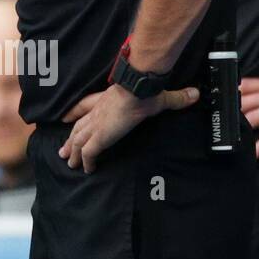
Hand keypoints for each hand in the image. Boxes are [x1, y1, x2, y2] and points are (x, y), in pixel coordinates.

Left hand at [59, 83, 199, 172]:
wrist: (138, 89)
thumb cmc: (145, 90)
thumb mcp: (160, 94)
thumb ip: (176, 97)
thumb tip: (194, 94)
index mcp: (106, 101)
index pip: (85, 107)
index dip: (75, 114)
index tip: (65, 119)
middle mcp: (97, 113)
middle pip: (78, 128)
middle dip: (71, 140)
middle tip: (64, 152)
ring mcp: (97, 125)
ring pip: (79, 141)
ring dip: (73, 152)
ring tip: (69, 162)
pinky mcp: (100, 137)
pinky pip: (89, 153)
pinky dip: (86, 161)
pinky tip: (87, 170)